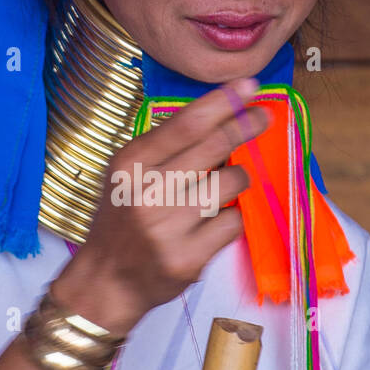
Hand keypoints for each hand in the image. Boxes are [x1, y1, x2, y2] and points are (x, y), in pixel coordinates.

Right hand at [51, 76, 271, 334]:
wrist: (106, 282)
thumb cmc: (122, 220)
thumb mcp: (127, 176)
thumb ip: (165, 149)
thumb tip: (221, 116)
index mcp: (130, 165)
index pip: (187, 124)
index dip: (224, 102)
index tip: (249, 87)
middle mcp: (147, 193)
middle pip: (215, 147)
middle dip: (246, 126)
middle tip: (263, 117)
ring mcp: (168, 227)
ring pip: (230, 184)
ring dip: (236, 180)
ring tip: (222, 188)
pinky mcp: (188, 258)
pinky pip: (233, 223)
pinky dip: (231, 218)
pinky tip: (215, 221)